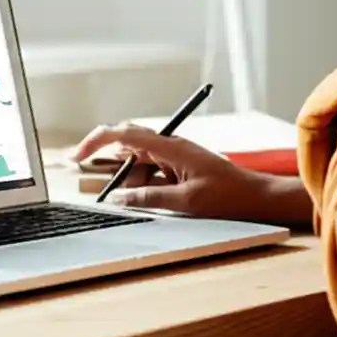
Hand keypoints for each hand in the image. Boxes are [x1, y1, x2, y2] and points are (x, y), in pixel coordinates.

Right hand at [73, 123, 311, 225]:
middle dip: (109, 160)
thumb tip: (119, 198)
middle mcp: (169, 146)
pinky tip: (145, 199)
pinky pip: (151, 171)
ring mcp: (174, 156)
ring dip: (130, 179)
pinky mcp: (178, 167)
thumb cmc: (228, 196)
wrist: (257, 198)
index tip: (78, 155)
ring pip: (138, 161)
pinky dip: (143, 184)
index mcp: (170, 146)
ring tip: (136, 199)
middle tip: (93, 176)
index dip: (96, 141)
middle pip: (127, 144)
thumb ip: (149, 198)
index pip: (124, 134)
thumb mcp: (185, 201)